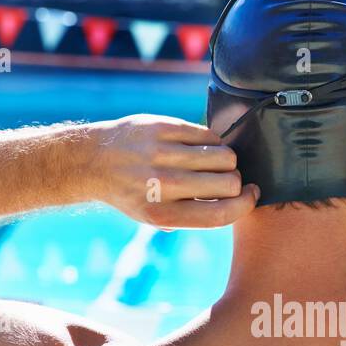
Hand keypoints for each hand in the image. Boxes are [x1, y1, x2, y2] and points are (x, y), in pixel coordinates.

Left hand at [86, 115, 257, 227]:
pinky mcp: (162, 127)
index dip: (245, 205)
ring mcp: (162, 153)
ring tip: (214, 163)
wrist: (94, 161)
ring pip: (223, 155)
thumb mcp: (155, 217)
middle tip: (227, 179)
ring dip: (227, 160)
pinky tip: (201, 147)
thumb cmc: (132, 193)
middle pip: (228, 183)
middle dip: (236, 182)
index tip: (251, 196)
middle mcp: (162, 185)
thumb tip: (237, 203)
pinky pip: (208, 135)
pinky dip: (212, 142)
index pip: (220, 214)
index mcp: (162, 214)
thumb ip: (192, 216)